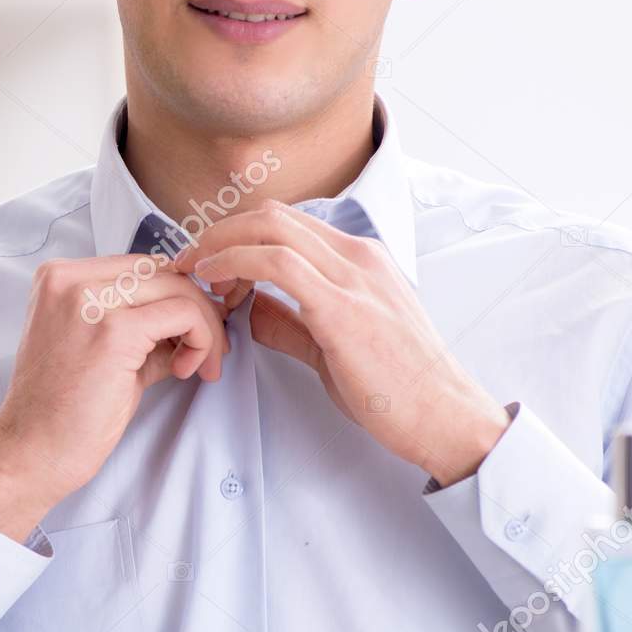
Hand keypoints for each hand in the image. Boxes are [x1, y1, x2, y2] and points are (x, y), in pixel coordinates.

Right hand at [0, 254, 228, 540]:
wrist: (32, 452)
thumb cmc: (62, 410)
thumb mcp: (101, 348)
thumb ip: (139, 323)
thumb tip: (193, 316)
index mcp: (59, 277)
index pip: (140, 265)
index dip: (175, 296)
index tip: (190, 333)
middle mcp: (69, 279)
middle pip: (163, 272)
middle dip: (198, 309)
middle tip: (208, 353)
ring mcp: (89, 301)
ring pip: (179, 289)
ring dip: (204, 327)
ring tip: (198, 367)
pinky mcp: (114, 330)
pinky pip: (184, 314)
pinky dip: (201, 340)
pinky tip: (185, 371)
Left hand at [173, 201, 509, 485]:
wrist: (444, 416)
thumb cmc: (396, 387)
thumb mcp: (334, 344)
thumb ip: (291, 321)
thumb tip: (249, 310)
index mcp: (359, 260)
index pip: (287, 223)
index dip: (238, 235)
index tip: (206, 262)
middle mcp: (358, 256)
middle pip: (273, 214)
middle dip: (219, 230)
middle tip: (187, 259)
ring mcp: (354, 277)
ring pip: (271, 228)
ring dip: (219, 243)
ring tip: (192, 269)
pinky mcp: (343, 308)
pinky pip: (277, 264)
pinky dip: (236, 263)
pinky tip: (214, 283)